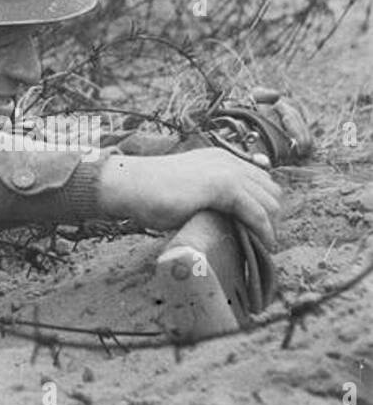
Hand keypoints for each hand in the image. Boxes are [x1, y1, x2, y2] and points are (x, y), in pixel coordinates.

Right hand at [97, 146, 280, 247]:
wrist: (131, 184)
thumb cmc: (151, 191)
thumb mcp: (189, 189)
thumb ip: (209, 196)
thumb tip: (225, 218)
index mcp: (220, 159)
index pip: (260, 180)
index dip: (263, 205)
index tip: (258, 228)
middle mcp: (227, 161)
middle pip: (271, 190)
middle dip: (272, 216)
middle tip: (262, 239)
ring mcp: (226, 171)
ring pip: (270, 201)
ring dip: (270, 225)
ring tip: (262, 245)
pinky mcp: (222, 186)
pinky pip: (257, 212)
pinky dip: (263, 231)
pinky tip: (262, 244)